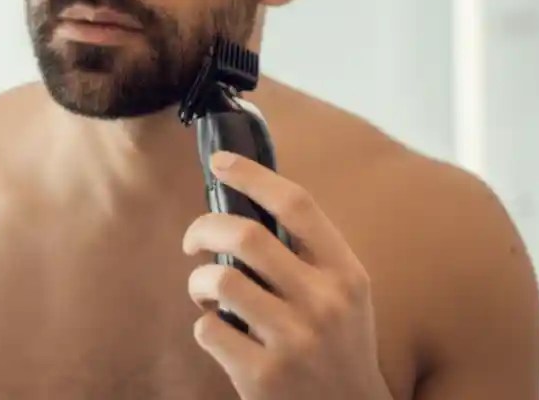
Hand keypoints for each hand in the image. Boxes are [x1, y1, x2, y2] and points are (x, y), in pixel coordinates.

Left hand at [182, 152, 391, 399]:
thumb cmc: (336, 345)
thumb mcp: (343, 295)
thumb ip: (307, 254)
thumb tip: (247, 198)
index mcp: (346, 274)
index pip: (298, 205)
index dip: (252, 175)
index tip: (219, 162)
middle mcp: (325, 304)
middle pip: (247, 235)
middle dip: (204, 227)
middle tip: (193, 239)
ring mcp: (294, 341)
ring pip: (220, 280)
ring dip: (199, 281)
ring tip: (205, 292)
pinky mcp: (263, 375)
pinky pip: (208, 329)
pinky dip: (204, 325)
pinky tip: (220, 332)